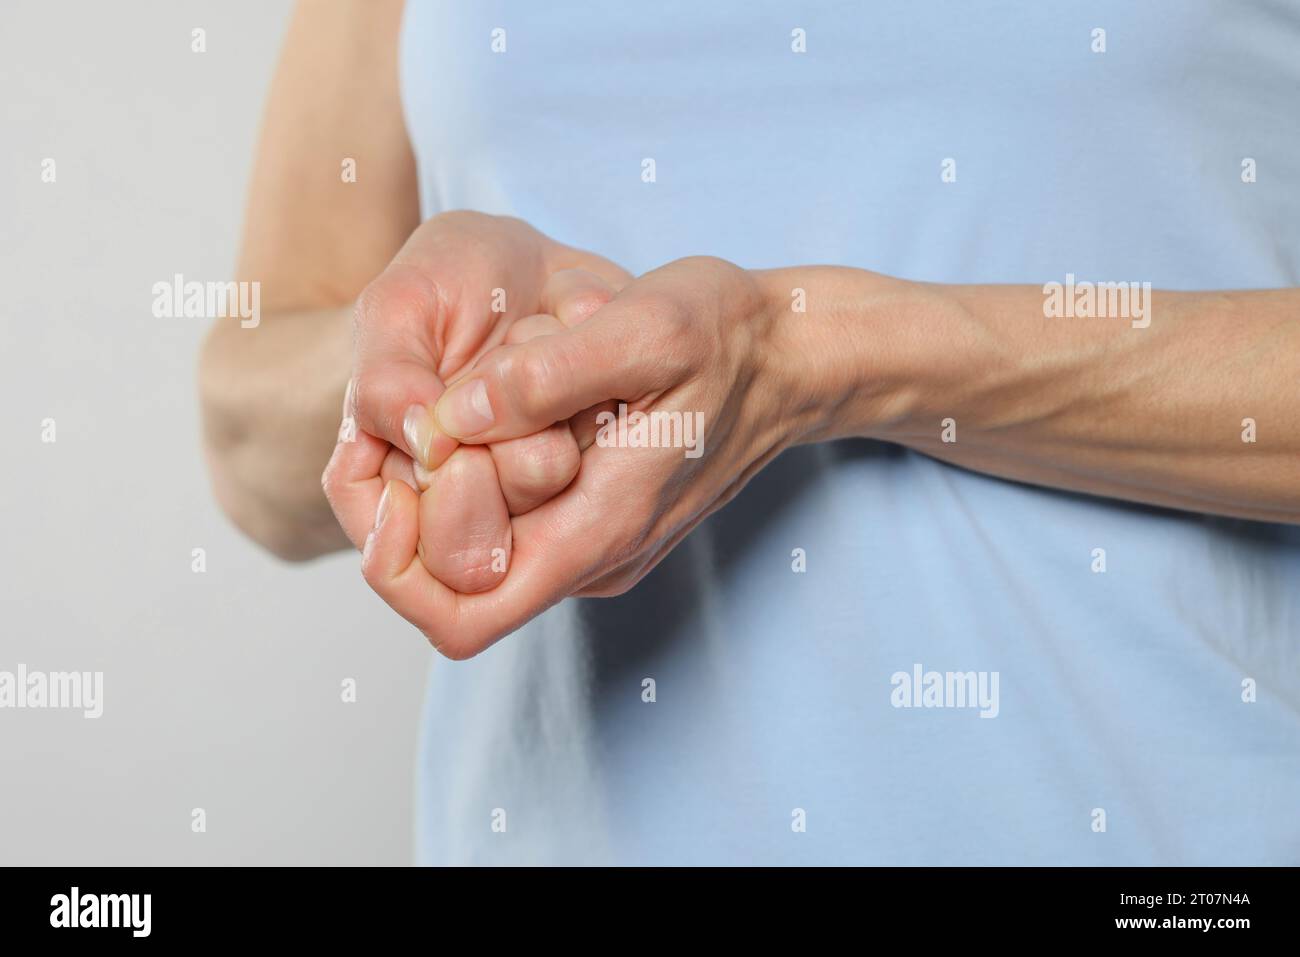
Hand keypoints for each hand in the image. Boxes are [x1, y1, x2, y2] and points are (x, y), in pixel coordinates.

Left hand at [341, 255, 823, 657]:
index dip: (399, 563)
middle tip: (419, 410)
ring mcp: (592, 544)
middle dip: (411, 502)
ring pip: (475, 546)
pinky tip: (499, 401)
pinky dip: (480, 469)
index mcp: (596, 532)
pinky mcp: (593, 518)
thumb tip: (448, 418)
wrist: (787, 359)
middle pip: (450, 582)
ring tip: (471, 392)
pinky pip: (508, 517)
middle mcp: (588, 559)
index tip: (399, 468)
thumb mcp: (645, 330)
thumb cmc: (725, 339)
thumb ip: (546, 375)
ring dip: (447, 477)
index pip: (457, 615)